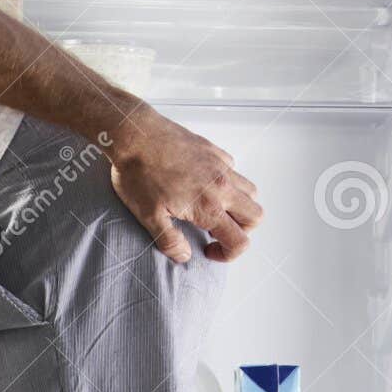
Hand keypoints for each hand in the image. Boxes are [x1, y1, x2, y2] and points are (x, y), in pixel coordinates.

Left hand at [107, 105, 262, 264]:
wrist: (136, 135)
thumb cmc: (138, 173)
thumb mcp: (148, 216)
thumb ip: (170, 241)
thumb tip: (184, 256)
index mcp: (208, 206)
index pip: (239, 241)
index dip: (228, 254)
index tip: (209, 251)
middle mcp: (221, 185)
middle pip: (255, 216)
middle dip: (242, 231)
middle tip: (216, 233)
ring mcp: (220, 166)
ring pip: (251, 192)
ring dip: (240, 207)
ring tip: (214, 211)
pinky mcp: (214, 151)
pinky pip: (235, 171)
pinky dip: (229, 184)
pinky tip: (205, 187)